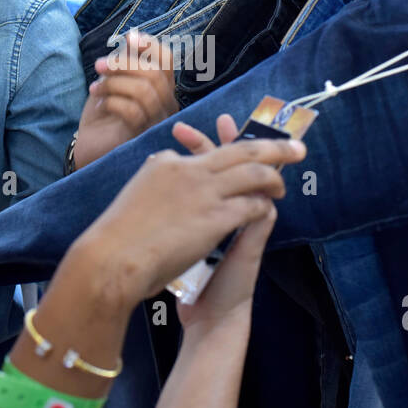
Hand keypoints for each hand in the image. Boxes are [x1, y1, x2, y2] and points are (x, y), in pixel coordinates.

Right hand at [67, 118, 305, 309]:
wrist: (112, 261)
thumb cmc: (118, 238)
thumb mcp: (137, 196)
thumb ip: (157, 182)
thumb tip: (165, 164)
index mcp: (166, 164)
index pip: (206, 152)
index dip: (228, 148)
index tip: (242, 147)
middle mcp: (188, 170)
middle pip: (240, 151)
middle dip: (272, 146)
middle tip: (295, 147)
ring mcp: (203, 192)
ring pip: (252, 173)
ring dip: (273, 177)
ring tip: (285, 183)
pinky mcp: (214, 217)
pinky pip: (250, 205)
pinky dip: (263, 204)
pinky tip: (270, 208)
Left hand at [73, 30, 178, 168]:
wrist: (91, 147)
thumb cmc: (104, 114)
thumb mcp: (113, 81)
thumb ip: (125, 62)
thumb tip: (133, 36)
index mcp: (162, 88)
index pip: (167, 61)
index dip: (150, 45)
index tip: (129, 38)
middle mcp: (167, 106)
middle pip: (154, 74)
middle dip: (122, 64)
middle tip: (98, 66)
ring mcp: (157, 123)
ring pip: (144, 91)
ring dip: (114, 84)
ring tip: (95, 89)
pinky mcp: (142, 137)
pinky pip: (133, 112)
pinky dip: (113, 102)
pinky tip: (101, 106)